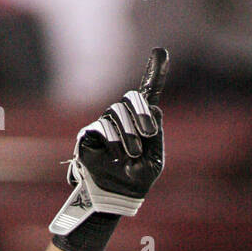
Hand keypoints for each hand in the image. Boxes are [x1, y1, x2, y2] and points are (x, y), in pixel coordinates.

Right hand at [50, 47, 168, 239]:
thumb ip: (157, 134)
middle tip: (147, 133)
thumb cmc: (137, 182)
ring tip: (132, 154)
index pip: (147, 92)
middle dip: (141, 113)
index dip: (155, 71)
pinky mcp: (89, 135)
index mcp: (142, 123)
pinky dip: (114, 139)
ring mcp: (105, 125)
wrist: (115, 199)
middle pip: (131, 98)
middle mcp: (123, 119)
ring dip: (129, 134)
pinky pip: (103, 125)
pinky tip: (118, 155)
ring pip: (117, 112)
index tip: (162, 51)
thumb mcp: (155, 160)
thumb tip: (155, 107)